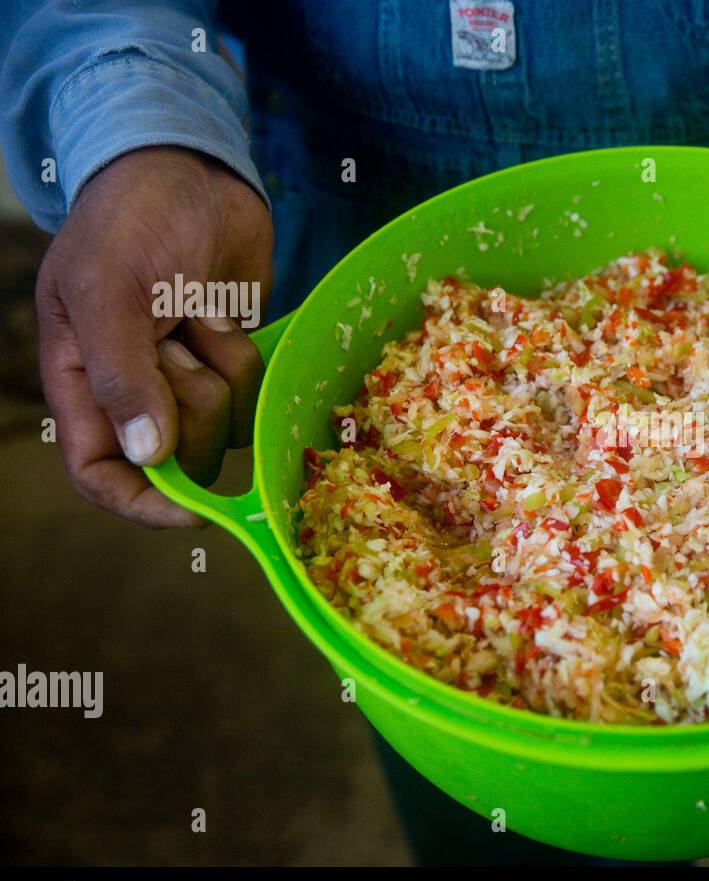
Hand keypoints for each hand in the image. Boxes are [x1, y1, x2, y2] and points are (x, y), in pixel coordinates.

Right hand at [36, 146, 272, 526]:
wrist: (192, 170)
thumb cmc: (132, 219)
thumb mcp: (108, 291)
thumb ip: (122, 375)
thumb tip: (147, 456)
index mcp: (82, 380)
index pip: (100, 471)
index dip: (141, 503)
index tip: (192, 511)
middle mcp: (135, 390)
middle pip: (176, 453)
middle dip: (190, 399)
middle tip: (177, 337)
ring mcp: (187, 376)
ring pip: (224, 425)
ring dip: (222, 369)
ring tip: (198, 313)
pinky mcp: (231, 361)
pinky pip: (255, 395)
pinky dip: (248, 358)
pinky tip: (223, 312)